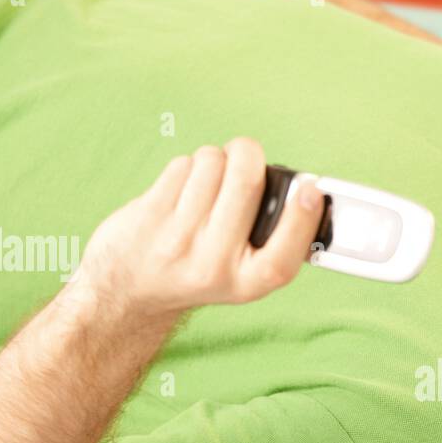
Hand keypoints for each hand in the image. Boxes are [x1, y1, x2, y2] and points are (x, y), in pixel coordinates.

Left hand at [67, 138, 325, 315]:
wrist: (131, 289)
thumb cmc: (200, 269)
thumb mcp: (244, 274)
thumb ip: (276, 240)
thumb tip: (308, 194)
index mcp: (249, 283)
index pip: (285, 252)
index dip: (303, 217)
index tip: (310, 190)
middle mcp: (215, 265)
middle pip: (246, 180)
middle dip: (247, 154)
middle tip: (246, 156)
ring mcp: (179, 239)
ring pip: (212, 162)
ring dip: (213, 160)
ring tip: (208, 181)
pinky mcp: (151, 215)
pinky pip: (183, 165)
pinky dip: (187, 168)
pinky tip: (182, 190)